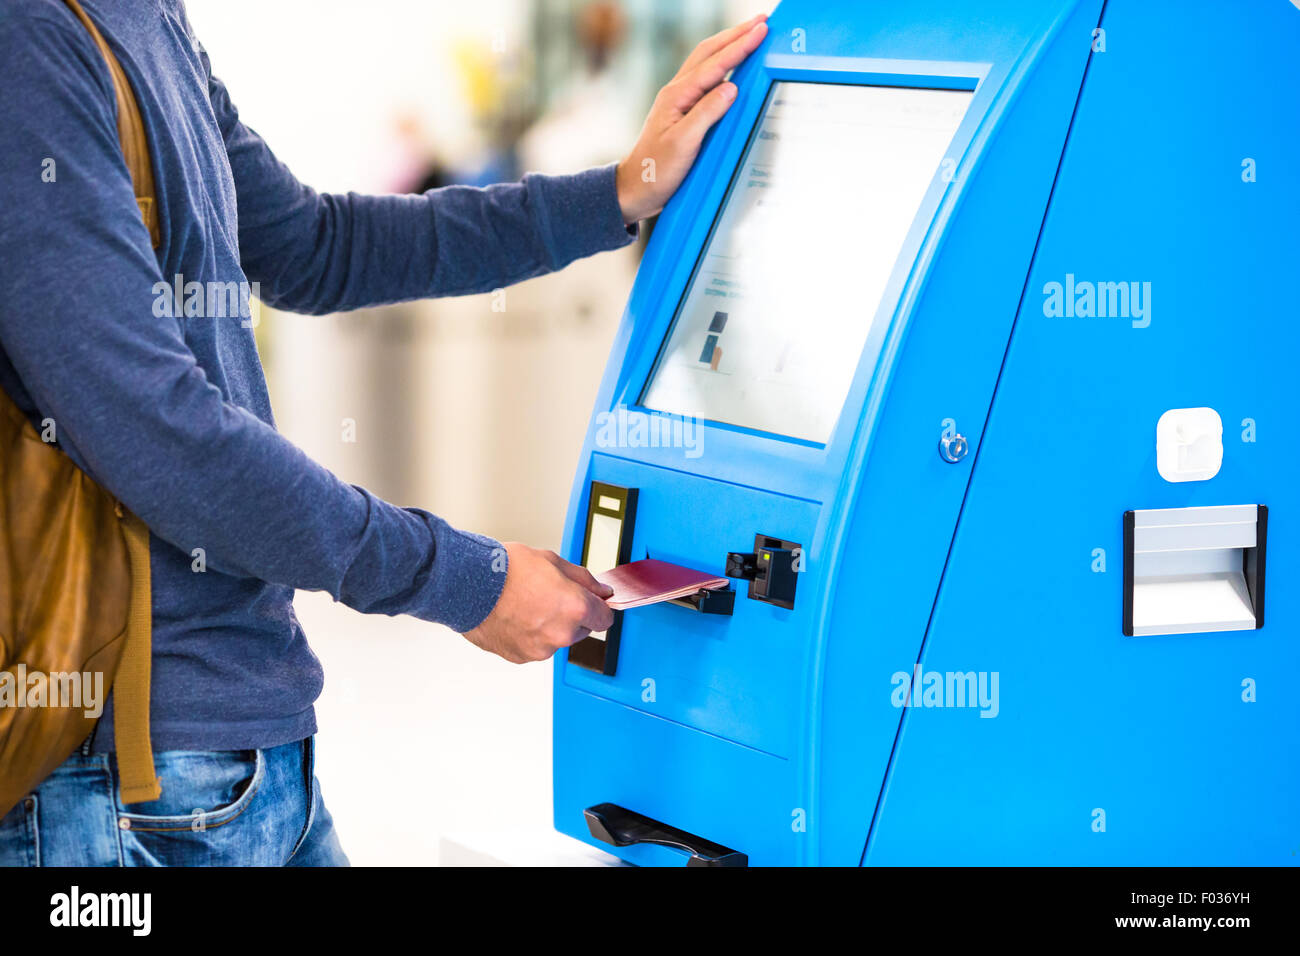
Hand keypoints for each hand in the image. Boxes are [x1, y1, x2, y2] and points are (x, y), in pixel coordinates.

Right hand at [463, 542, 614, 663]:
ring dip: (549, 626)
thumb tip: (601, 591)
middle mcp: (561, 634)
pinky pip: (535, 646)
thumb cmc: (505, 570)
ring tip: (527, 603)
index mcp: (575, 608)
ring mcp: (541, 649)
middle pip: (581, 630)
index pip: (604, 619)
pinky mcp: (521, 656)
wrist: (467, 585)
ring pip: (556, 639)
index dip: (598, 608)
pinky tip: (516, 615)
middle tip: (549, 595)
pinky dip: (530, 634)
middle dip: (571, 615)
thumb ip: (584, 580)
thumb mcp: (552, 561)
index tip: (592, 602)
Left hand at [615, 14, 768, 223]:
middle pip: (709, 52)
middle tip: (762, 21)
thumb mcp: (683, 144)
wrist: (637, 187)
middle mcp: (677, 92)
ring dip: (729, 44)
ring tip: (751, 33)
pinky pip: (705, 78)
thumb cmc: (656, 170)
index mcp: (677, 96)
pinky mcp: (683, 110)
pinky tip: (733, 64)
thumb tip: (731, 88)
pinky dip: (723, 64)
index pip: (714, 65)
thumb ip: (706, 114)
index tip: (761, 31)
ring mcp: (679, 100)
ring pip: (706, 61)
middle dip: (736, 34)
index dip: (739, 46)